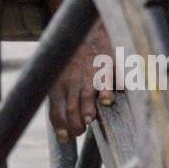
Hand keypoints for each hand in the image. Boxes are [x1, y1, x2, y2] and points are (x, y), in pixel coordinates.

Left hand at [49, 20, 116, 139]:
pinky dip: (111, 88)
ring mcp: (91, 73)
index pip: (57, 112)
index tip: (66, 138)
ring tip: (90, 119)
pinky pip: (111, 78)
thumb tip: (62, 134)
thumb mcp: (57, 77)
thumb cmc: (71, 60)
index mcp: (59, 86)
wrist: (85, 29)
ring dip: (89, 108)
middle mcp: (73, 81)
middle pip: (72, 107)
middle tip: (81, 131)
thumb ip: (59, 102)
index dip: (61, 127)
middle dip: (75, 123)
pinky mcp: (107, 65)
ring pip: (88, 93)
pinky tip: (111, 97)